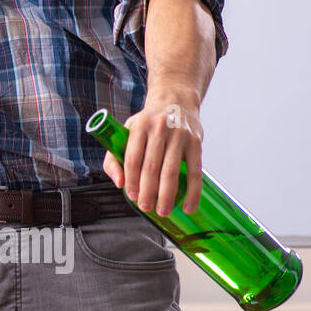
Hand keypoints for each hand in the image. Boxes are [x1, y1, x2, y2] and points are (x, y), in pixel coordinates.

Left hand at [101, 95, 203, 216]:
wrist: (175, 99)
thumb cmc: (147, 122)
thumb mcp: (126, 131)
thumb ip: (115, 157)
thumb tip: (119, 183)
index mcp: (138, 126)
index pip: (132, 158)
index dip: (131, 180)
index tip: (132, 196)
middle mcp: (159, 129)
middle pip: (151, 167)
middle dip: (148, 191)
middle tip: (146, 207)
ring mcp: (179, 135)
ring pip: (171, 171)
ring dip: (167, 195)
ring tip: (163, 211)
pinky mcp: (196, 143)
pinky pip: (195, 172)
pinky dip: (193, 192)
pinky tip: (188, 206)